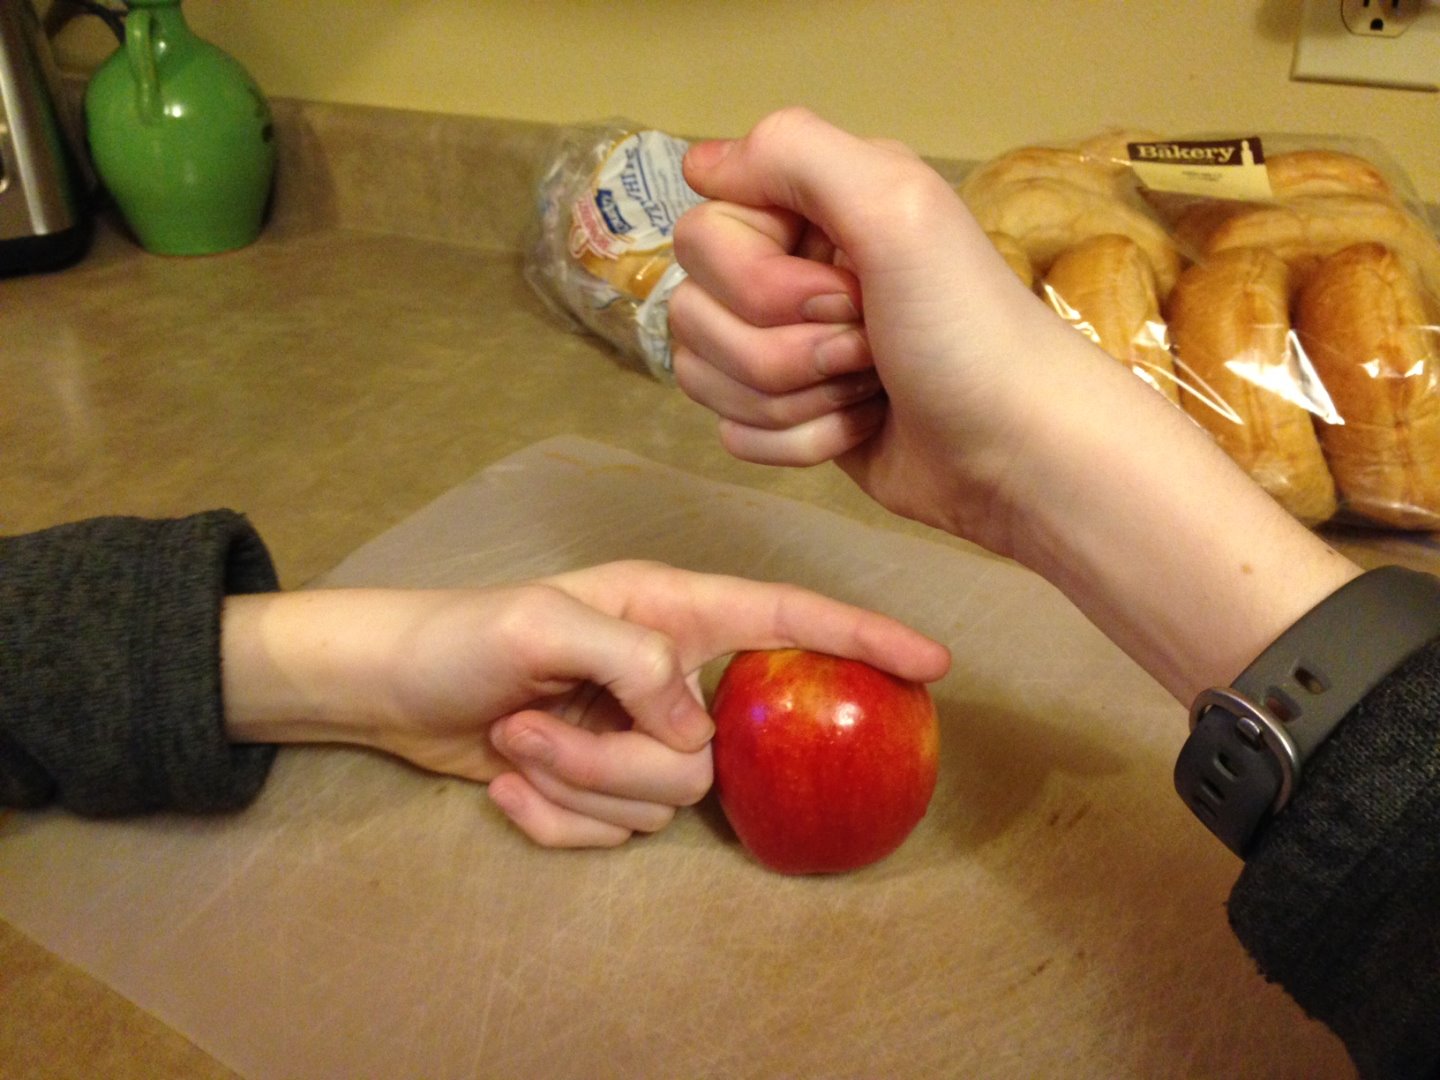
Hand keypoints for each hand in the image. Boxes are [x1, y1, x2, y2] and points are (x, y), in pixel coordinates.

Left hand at [220, 560, 949, 848]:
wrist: (394, 691)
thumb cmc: (460, 635)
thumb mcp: (538, 624)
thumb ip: (633, 658)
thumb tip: (698, 729)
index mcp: (672, 611)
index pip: (789, 619)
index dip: (863, 638)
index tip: (930, 663)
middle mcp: (671, 676)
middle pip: (711, 755)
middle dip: (613, 759)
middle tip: (534, 725)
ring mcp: (643, 737)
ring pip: (663, 803)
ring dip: (574, 785)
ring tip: (513, 744)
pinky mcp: (610, 787)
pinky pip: (614, 834)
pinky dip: (552, 819)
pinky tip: (506, 783)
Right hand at [669, 106, 1105, 551]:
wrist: (1015, 452)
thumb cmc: (966, 329)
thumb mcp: (896, 207)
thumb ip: (794, 153)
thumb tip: (698, 164)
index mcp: (810, 208)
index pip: (701, 234)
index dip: (759, 278)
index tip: (846, 289)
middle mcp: (790, 270)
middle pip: (695, 312)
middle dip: (781, 347)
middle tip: (866, 346)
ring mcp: (785, 348)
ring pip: (705, 376)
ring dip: (793, 397)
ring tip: (868, 390)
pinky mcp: (788, 417)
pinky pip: (732, 432)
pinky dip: (799, 443)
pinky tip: (860, 429)